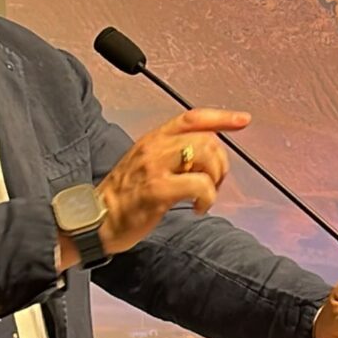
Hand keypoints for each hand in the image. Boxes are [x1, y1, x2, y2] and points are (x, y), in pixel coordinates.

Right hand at [60, 109, 242, 268]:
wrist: (94, 220)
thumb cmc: (122, 197)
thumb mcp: (145, 163)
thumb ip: (171, 153)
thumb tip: (205, 153)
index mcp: (153, 139)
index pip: (192, 117)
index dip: (221, 117)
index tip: (243, 120)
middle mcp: (154, 147)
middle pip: (207, 138)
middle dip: (220, 162)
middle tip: (214, 182)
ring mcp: (155, 167)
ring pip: (205, 156)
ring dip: (215, 179)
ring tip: (205, 196)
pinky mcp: (157, 190)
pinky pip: (199, 185)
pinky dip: (208, 198)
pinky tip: (197, 208)